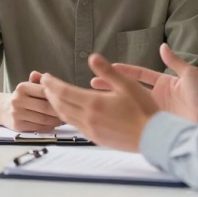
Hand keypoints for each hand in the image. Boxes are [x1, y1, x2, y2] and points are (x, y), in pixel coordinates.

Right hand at [0, 71, 62, 131]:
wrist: (3, 109)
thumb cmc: (21, 97)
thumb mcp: (28, 86)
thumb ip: (39, 81)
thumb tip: (47, 76)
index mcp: (22, 87)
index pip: (45, 91)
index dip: (57, 97)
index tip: (66, 100)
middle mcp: (17, 100)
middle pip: (45, 107)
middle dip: (58, 111)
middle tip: (67, 112)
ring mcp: (17, 113)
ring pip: (43, 119)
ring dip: (55, 120)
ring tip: (61, 119)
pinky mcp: (18, 125)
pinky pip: (38, 127)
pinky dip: (48, 127)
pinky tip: (52, 124)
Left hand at [41, 54, 157, 152]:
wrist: (153, 137)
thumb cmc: (143, 110)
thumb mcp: (127, 84)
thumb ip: (107, 71)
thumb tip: (92, 57)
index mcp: (94, 103)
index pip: (63, 91)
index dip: (51, 84)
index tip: (44, 77)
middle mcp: (88, 118)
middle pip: (60, 104)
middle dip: (50, 94)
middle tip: (44, 85)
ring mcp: (91, 130)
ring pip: (66, 116)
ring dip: (56, 105)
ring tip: (53, 97)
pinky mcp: (96, 138)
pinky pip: (75, 126)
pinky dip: (67, 116)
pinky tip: (70, 112)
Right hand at [90, 43, 197, 123]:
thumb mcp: (190, 75)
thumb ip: (175, 62)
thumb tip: (163, 46)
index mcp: (163, 82)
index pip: (138, 74)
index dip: (123, 70)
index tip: (108, 67)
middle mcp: (157, 96)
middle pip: (129, 89)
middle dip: (111, 85)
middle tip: (92, 83)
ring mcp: (156, 110)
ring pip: (130, 105)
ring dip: (114, 102)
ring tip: (96, 101)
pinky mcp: (158, 122)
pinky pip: (138, 120)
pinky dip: (125, 119)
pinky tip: (111, 120)